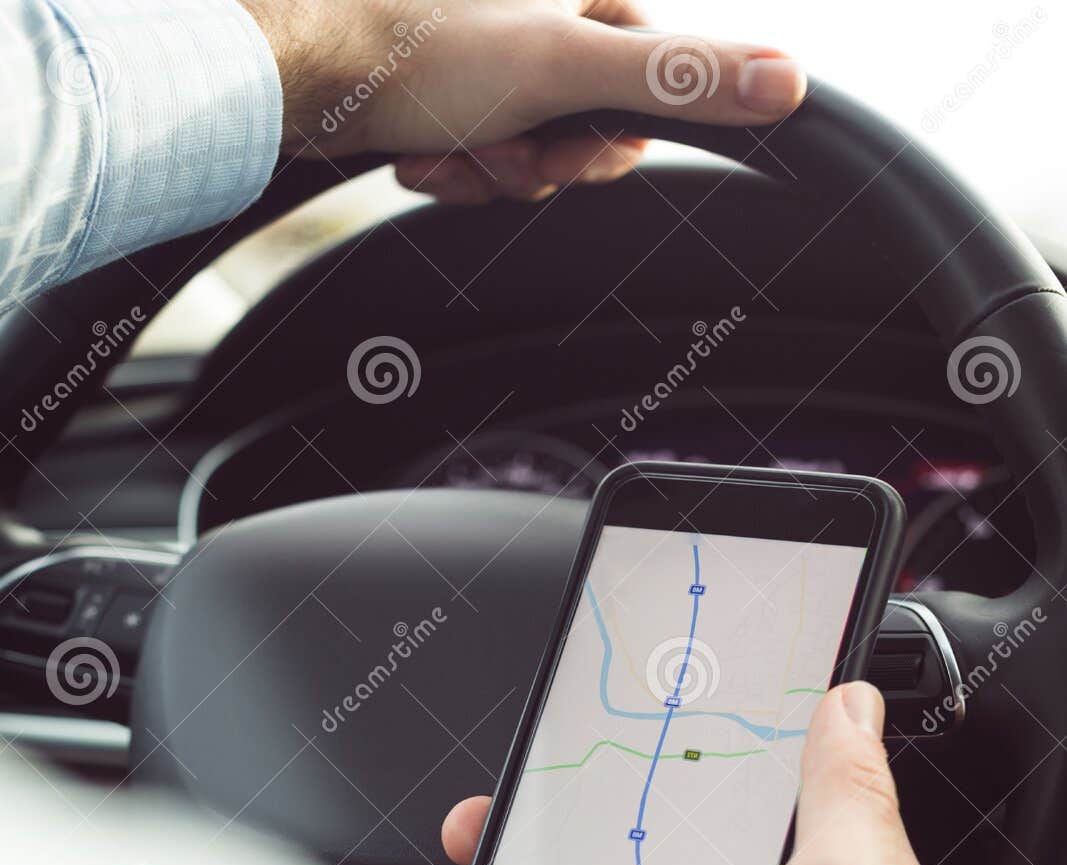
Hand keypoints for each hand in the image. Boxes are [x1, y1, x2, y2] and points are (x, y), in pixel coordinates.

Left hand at [241, 1, 804, 200]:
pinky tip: (415, 152)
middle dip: (534, 160)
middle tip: (494, 153)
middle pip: (579, 119)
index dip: (603, 142)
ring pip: (520, 139)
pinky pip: (468, 141)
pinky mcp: (433, 76)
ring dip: (484, 170)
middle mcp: (532, 3)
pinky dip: (445, 164)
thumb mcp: (568, 66)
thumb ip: (678, 78)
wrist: (291, 67)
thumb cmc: (416, 49)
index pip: (641, 83)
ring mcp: (480, 39)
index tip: (558, 150)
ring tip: (442, 150)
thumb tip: (789, 81)